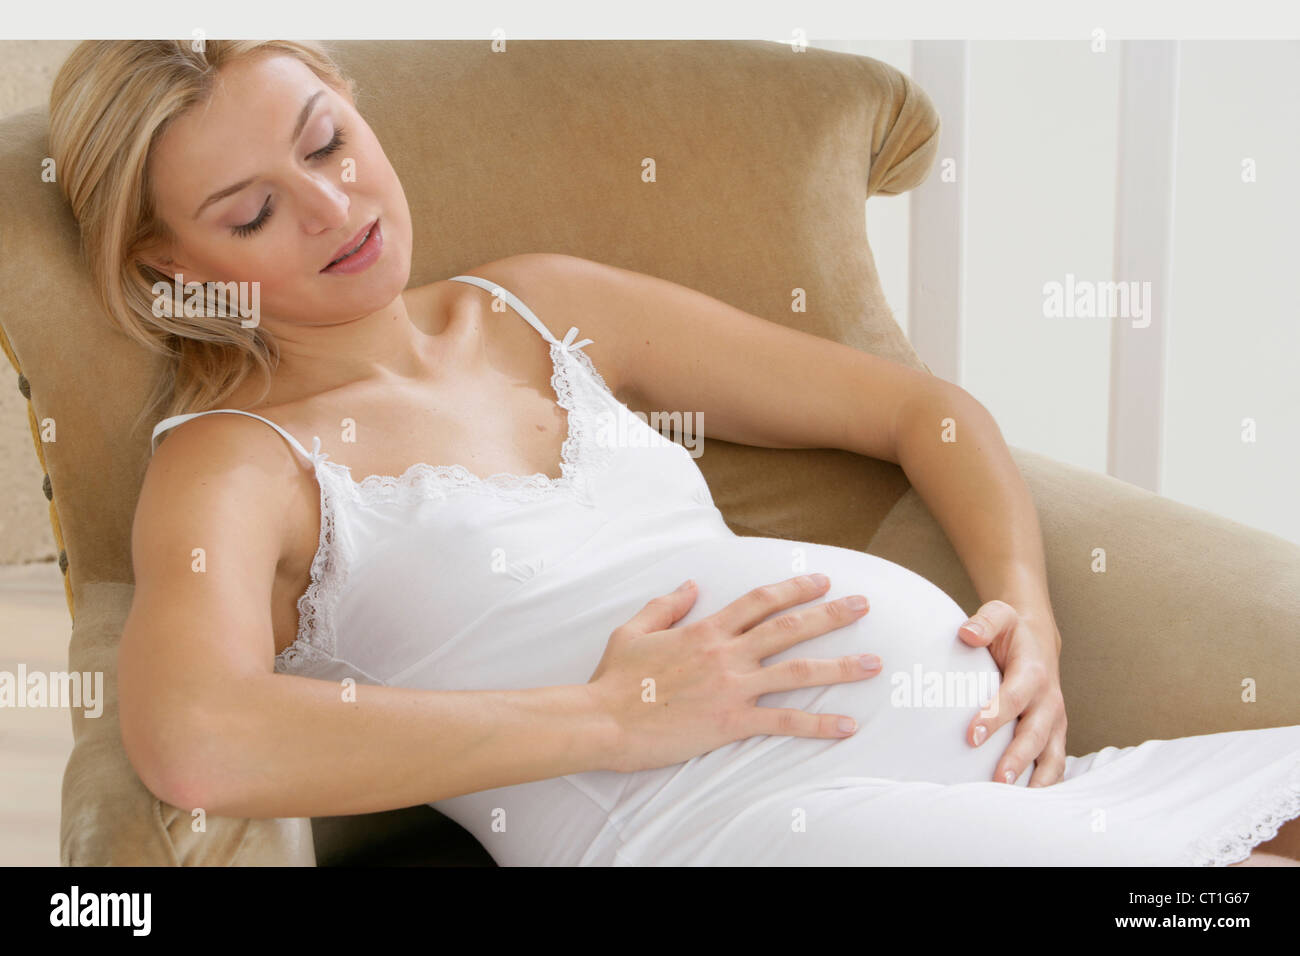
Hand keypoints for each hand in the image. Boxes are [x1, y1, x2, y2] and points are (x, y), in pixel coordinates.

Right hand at [587, 574, 881, 773]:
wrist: (603, 720)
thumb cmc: (614, 679)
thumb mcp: (634, 630)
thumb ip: (666, 605)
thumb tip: (692, 584)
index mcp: (705, 630)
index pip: (759, 601)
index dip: (793, 588)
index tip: (822, 580)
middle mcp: (725, 653)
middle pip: (789, 627)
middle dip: (830, 614)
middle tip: (864, 605)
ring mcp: (732, 688)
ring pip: (797, 671)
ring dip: (839, 666)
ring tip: (873, 662)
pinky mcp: (732, 722)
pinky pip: (784, 721)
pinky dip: (819, 724)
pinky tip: (847, 725)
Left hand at [957, 600, 1067, 787]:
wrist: (1038, 642)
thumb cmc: (1011, 632)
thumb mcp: (1000, 614)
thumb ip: (984, 622)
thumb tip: (965, 633)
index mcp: (1033, 672)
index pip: (1013, 698)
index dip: (995, 716)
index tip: (972, 735)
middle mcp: (1048, 701)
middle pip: (1035, 735)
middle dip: (1017, 758)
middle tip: (997, 780)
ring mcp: (1054, 722)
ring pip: (1051, 756)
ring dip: (1035, 780)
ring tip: (1014, 802)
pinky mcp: (1054, 736)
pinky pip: (1055, 765)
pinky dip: (1045, 785)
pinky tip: (1027, 806)